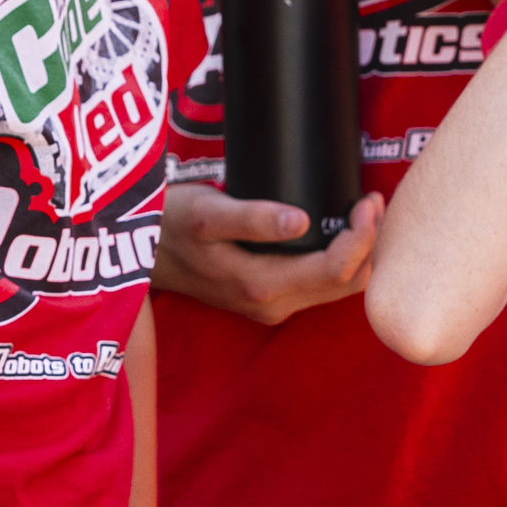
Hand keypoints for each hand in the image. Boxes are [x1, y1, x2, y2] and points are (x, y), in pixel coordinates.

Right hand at [157, 179, 383, 326]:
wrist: (135, 252)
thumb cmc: (170, 224)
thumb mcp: (207, 214)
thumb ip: (254, 219)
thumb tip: (302, 221)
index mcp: (263, 287)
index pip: (337, 271)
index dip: (362, 237)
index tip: (366, 200)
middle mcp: (273, 305)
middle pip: (346, 284)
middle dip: (368, 243)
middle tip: (371, 199)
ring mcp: (270, 307)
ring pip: (336, 289)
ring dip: (358, 253)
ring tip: (362, 210)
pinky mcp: (266, 300)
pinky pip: (319, 286)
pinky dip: (339, 260)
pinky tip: (341, 232)